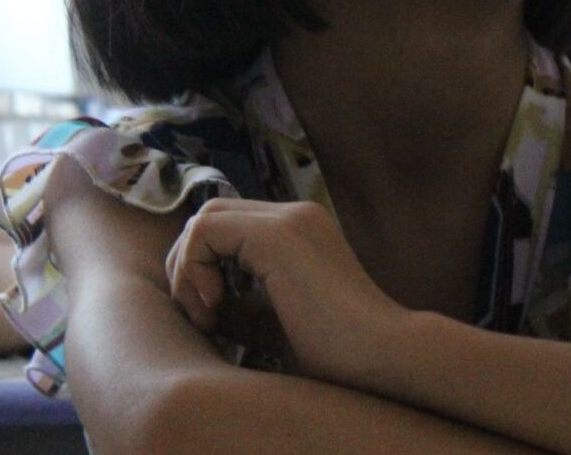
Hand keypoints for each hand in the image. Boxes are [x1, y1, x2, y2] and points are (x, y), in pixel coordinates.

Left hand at [164, 198, 400, 385]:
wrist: (381, 356)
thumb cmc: (337, 355)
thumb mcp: (275, 325)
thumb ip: (241, 308)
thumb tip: (199, 304)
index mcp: (301, 232)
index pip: (229, 227)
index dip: (204, 268)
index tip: (214, 320)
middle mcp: (296, 215)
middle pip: (212, 216)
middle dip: (189, 265)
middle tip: (203, 317)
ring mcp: (289, 219)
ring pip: (204, 219)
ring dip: (189, 268)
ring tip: (208, 317)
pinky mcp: (276, 234)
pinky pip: (204, 230)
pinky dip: (193, 268)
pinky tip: (214, 308)